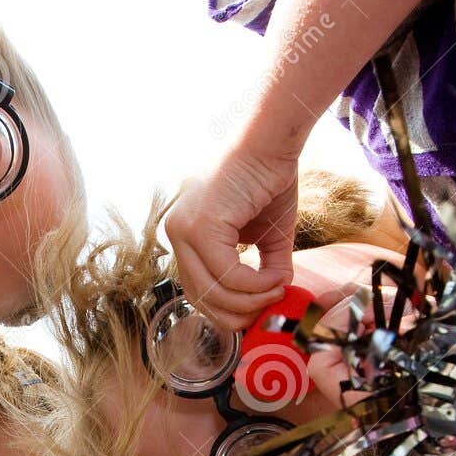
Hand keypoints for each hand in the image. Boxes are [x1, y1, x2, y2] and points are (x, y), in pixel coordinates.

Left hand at [165, 143, 298, 329]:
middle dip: (239, 314)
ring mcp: (184, 230)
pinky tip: (276, 278)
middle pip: (200, 298)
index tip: (260, 311)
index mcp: (186, 235)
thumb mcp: (267, 237)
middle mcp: (177, 233)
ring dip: (251, 301)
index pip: (198, 289)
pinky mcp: (200, 227)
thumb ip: (265, 270)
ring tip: (279, 289)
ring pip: (213, 292)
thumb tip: (275, 300)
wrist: (271, 141)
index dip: (229, 310)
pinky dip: (255, 285)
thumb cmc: (269, 179)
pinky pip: (227, 276)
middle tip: (271, 308)